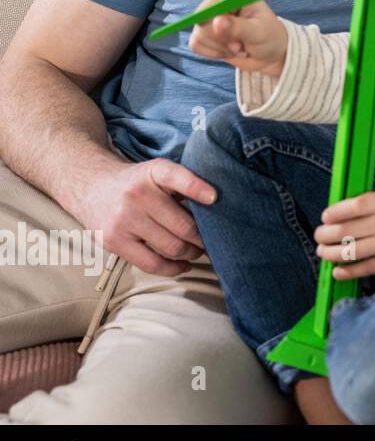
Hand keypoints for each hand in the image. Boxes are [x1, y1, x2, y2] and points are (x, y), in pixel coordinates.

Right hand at [73, 157, 216, 276]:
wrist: (90, 186)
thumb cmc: (136, 183)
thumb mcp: (157, 172)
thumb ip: (183, 184)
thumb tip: (218, 209)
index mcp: (153, 172)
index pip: (176, 176)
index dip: (197, 187)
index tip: (215, 198)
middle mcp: (137, 194)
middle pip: (183, 225)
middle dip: (204, 237)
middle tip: (214, 240)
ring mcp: (124, 220)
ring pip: (171, 247)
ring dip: (192, 253)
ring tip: (198, 250)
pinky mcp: (114, 241)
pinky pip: (151, 264)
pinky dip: (174, 268)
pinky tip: (184, 265)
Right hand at [172, 0, 287, 76]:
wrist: (269, 56)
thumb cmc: (269, 36)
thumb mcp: (260, 31)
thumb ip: (239, 27)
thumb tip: (216, 22)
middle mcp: (218, 2)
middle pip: (202, 15)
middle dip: (221, 35)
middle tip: (242, 43)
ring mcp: (209, 19)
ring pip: (199, 33)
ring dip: (221, 47)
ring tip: (239, 46)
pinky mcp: (203, 36)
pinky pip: (196, 45)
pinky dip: (213, 53)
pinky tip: (228, 51)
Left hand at [313, 190, 374, 278]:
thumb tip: (347, 215)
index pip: (351, 206)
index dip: (333, 212)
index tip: (325, 216)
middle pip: (344, 230)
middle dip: (324, 235)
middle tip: (319, 237)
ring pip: (349, 251)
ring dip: (330, 253)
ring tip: (323, 253)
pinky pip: (366, 267)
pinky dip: (348, 271)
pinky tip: (337, 271)